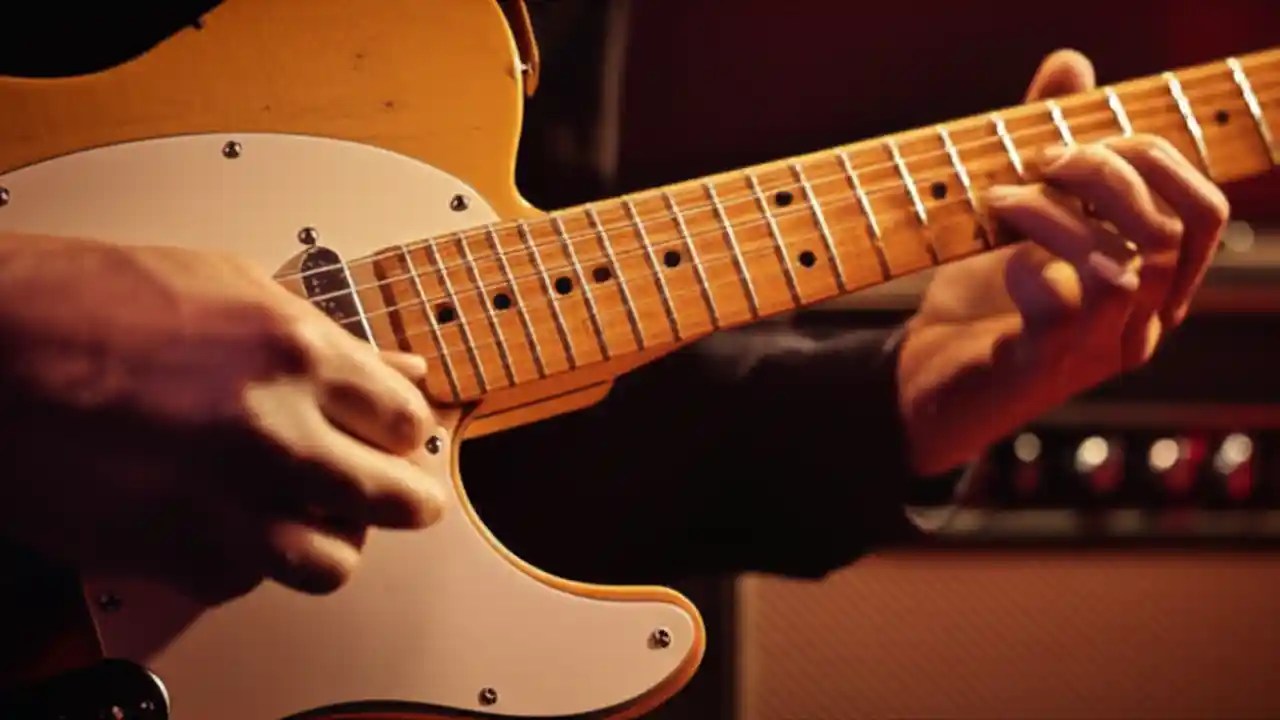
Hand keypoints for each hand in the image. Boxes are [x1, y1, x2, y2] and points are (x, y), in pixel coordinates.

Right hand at [0, 234, 445, 602]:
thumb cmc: (88, 302)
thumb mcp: (232, 288)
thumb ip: (333, 341)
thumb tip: (399, 369)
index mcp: (297, 356)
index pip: (407, 422)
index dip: (404, 432)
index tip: (396, 437)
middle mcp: (274, 437)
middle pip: (394, 501)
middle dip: (403, 498)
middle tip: (398, 496)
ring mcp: (224, 505)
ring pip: (334, 563)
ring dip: (335, 541)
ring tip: (317, 517)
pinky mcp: (171, 555)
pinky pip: (249, 583)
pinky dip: (251, 561)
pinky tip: (234, 524)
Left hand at [896, 49, 1229, 475]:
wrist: (922, 386)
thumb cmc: (981, 300)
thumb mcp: (1023, 215)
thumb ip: (1053, 145)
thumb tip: (1072, 65)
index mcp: (1150, 284)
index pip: (1204, 212)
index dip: (1156, 161)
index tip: (1083, 141)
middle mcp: (1139, 323)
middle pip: (1174, 231)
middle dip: (1111, 174)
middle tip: (1043, 160)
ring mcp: (1094, 350)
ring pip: (1126, 267)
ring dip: (1061, 213)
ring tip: (1001, 196)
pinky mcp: (1040, 367)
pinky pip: (1062, 306)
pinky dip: (1028, 261)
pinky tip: (993, 250)